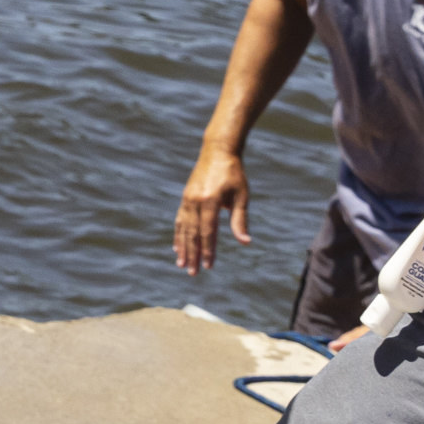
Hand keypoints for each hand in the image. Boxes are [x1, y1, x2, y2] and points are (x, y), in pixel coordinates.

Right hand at [174, 145, 251, 272]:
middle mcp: (195, 200)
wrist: (217, 151)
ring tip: (181, 264)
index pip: (208, 231)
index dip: (208, 250)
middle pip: (192, 233)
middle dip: (192, 254)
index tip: (209, 266)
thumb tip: (245, 242)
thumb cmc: (234, 174)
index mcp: (210, 200)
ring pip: (183, 228)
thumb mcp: (241, 196)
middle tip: (192, 273)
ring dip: (182, 247)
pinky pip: (180, 219)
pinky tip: (177, 246)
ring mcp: (187, 198)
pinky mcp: (185, 197)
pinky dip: (178, 234)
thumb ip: (240, 219)